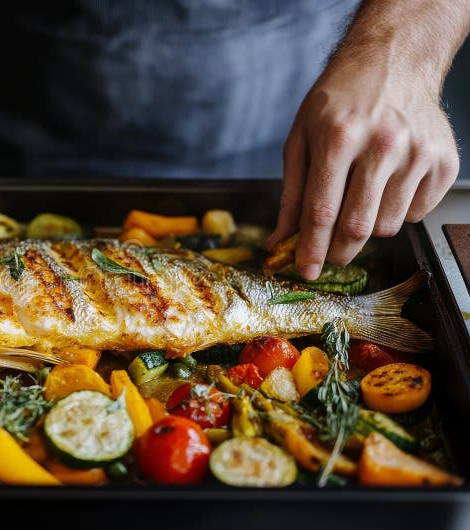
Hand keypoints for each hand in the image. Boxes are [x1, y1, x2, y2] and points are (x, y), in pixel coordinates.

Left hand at [268, 60, 459, 279]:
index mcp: (339, 138)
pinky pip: (417, 213)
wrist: (392, 61)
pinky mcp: (444, 161)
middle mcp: (382, 146)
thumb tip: (280, 239)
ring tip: (360, 197)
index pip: (322, 211)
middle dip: (338, 252)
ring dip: (368, 227)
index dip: (311, 248)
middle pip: (357, 226)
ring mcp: (417, 153)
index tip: (305, 272)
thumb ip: (291, 192)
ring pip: (388, 226)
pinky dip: (398, 211)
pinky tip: (388, 184)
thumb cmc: (338, 100)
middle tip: (329, 255)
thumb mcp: (300, 138)